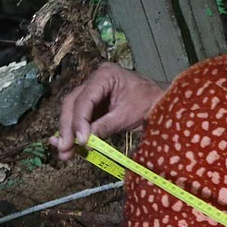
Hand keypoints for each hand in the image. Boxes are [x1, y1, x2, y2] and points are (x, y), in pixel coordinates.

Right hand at [50, 62, 165, 159]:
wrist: (163, 101)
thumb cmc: (150, 103)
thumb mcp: (128, 116)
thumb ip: (105, 127)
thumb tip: (85, 142)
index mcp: (105, 75)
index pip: (85, 99)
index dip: (79, 121)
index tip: (79, 140)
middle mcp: (94, 80)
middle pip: (73, 104)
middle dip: (68, 128)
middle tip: (64, 148)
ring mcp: (92, 92)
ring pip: (72, 111)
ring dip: (68, 132)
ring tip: (64, 152)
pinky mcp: (94, 105)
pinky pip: (81, 118)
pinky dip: (76, 132)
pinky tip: (70, 146)